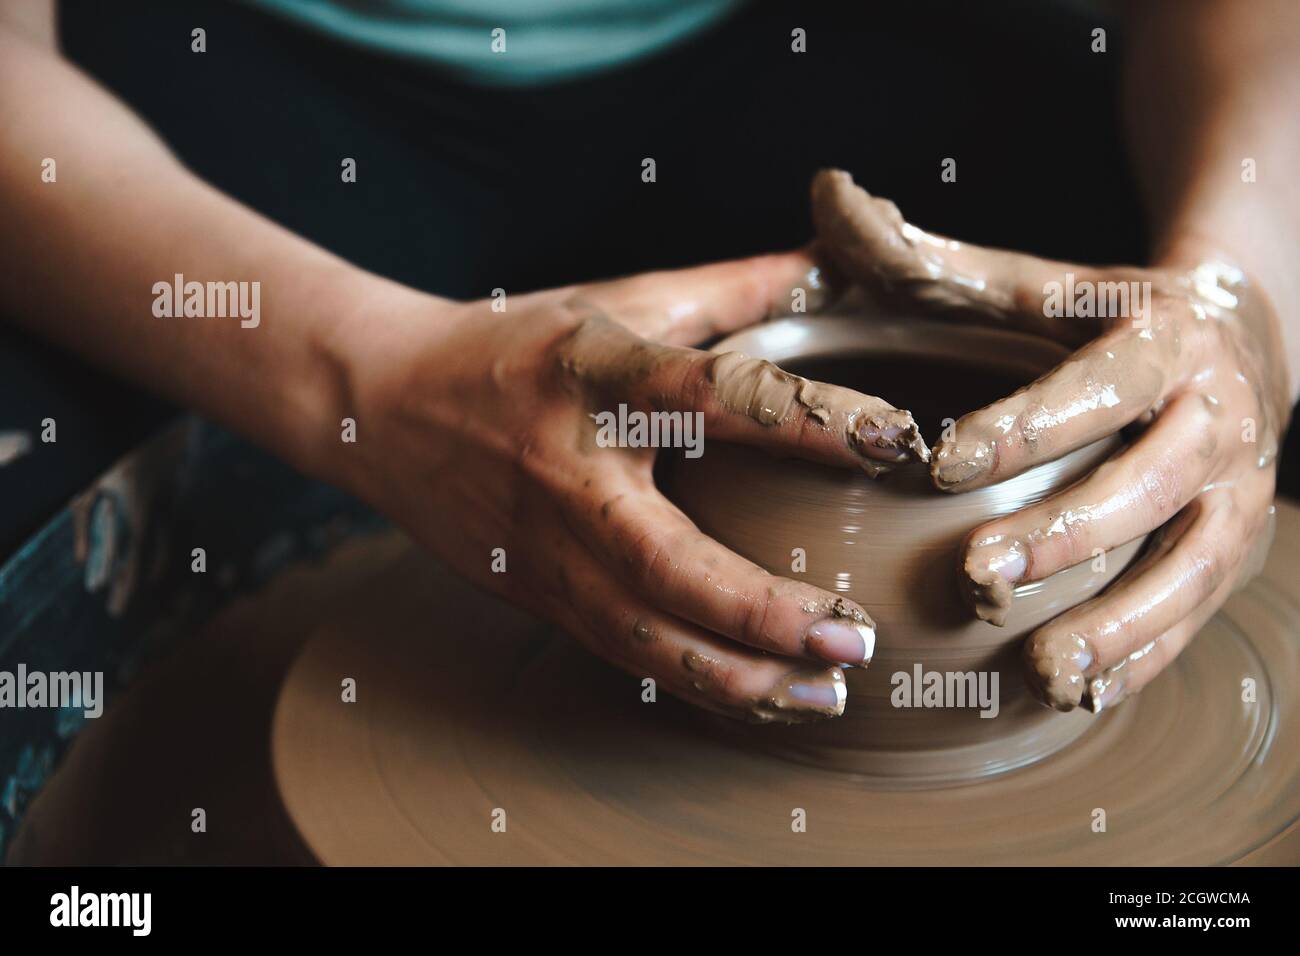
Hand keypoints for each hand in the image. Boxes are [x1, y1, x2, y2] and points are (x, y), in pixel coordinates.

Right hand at [328, 251, 928, 722]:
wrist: (379, 406)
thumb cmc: (510, 346)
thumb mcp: (613, 299)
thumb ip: (729, 289)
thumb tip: (833, 257)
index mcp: (597, 377)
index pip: (715, 398)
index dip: (809, 423)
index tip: (898, 442)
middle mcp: (569, 474)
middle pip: (667, 562)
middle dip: (764, 612)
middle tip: (856, 633)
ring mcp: (545, 548)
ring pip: (643, 636)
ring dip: (739, 677)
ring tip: (827, 690)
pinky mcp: (536, 594)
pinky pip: (623, 654)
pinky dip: (697, 683)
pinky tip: (765, 696)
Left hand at [813, 169, 1290, 713]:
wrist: (1244, 339)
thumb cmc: (1103, 315)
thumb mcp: (1031, 281)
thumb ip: (931, 258)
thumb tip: (824, 192)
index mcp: (1160, 338)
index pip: (1096, 383)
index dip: (1025, 424)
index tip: (940, 463)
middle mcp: (1214, 415)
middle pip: (1148, 481)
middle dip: (1063, 534)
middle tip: (976, 577)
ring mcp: (1236, 492)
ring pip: (1188, 564)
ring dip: (1118, 621)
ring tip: (1041, 666)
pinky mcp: (1236, 551)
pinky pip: (1198, 614)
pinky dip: (1143, 656)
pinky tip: (1078, 692)